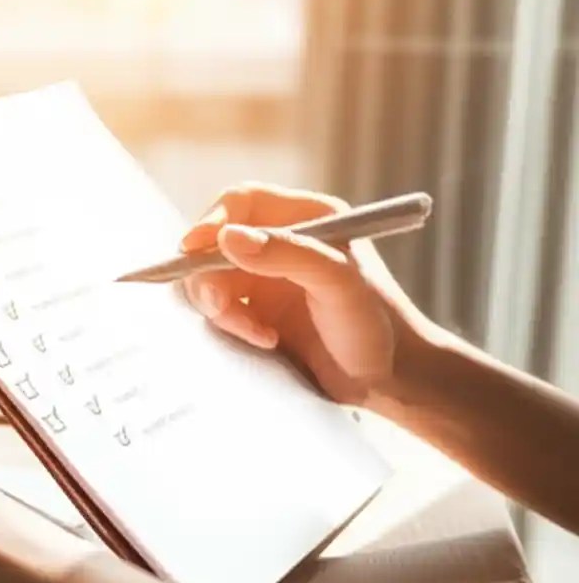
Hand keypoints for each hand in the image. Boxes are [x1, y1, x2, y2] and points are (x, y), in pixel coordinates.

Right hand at [180, 182, 428, 405]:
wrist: (390, 379)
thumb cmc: (377, 326)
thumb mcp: (337, 283)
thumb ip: (286, 254)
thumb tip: (226, 238)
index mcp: (306, 218)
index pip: (242, 202)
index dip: (212, 221)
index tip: (193, 249)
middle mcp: (281, 242)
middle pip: (216, 243)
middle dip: (209, 275)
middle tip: (218, 306)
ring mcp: (266, 279)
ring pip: (211, 278)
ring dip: (221, 307)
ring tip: (256, 332)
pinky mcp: (257, 312)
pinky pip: (220, 309)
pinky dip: (232, 326)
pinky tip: (265, 340)